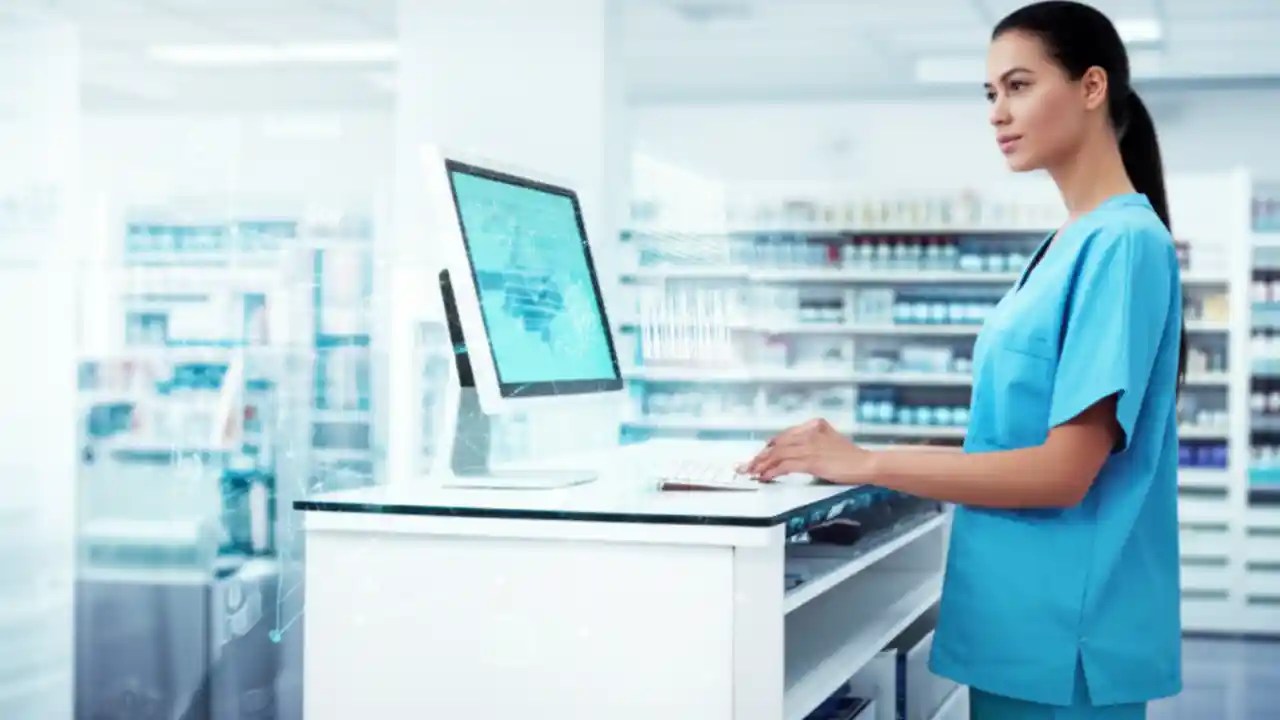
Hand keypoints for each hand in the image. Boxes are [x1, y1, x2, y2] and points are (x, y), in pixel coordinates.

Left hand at [739, 418, 873, 483]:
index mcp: (814, 425)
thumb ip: (813, 442)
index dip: (769, 446)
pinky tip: (765, 476)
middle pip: (778, 443)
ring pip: (778, 454)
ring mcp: (809, 446)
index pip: (785, 435)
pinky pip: (784, 465)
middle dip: (761, 456)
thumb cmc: (851, 457)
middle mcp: (809, 432)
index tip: (759, 455)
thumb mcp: (830, 441)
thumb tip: (793, 452)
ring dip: (762, 464)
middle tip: (748, 465)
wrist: (865, 464)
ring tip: (752, 472)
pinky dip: (772, 471)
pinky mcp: (810, 460)